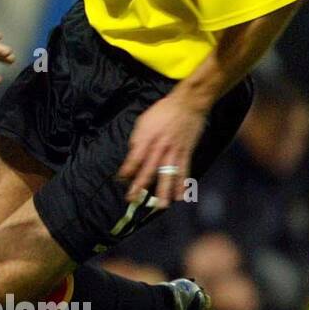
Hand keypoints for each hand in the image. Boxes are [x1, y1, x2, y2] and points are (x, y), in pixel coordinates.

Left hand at [116, 92, 207, 207]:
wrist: (188, 104)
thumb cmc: (162, 112)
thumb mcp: (143, 122)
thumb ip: (137, 140)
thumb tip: (133, 157)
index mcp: (147, 138)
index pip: (135, 158)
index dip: (127, 170)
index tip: (120, 180)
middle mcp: (160, 147)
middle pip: (149, 169)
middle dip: (140, 186)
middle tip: (133, 199)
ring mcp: (174, 151)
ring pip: (168, 174)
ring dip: (164, 191)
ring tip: (160, 206)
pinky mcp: (186, 153)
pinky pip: (184, 171)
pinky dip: (182, 184)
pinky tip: (180, 196)